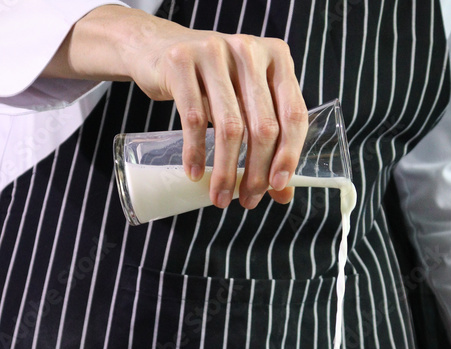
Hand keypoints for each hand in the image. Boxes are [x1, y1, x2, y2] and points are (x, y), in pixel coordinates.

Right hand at [44, 6, 308, 209]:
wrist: (157, 48)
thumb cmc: (210, 81)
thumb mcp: (243, 102)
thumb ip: (267, 140)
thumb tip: (283, 192)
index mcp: (277, 57)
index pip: (293, 114)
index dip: (289, 155)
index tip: (277, 187)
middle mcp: (249, 51)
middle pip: (263, 126)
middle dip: (256, 172)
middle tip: (247, 199)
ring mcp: (215, 52)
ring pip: (230, 127)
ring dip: (226, 170)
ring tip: (220, 197)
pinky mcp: (181, 61)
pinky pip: (193, 118)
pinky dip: (195, 152)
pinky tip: (194, 173)